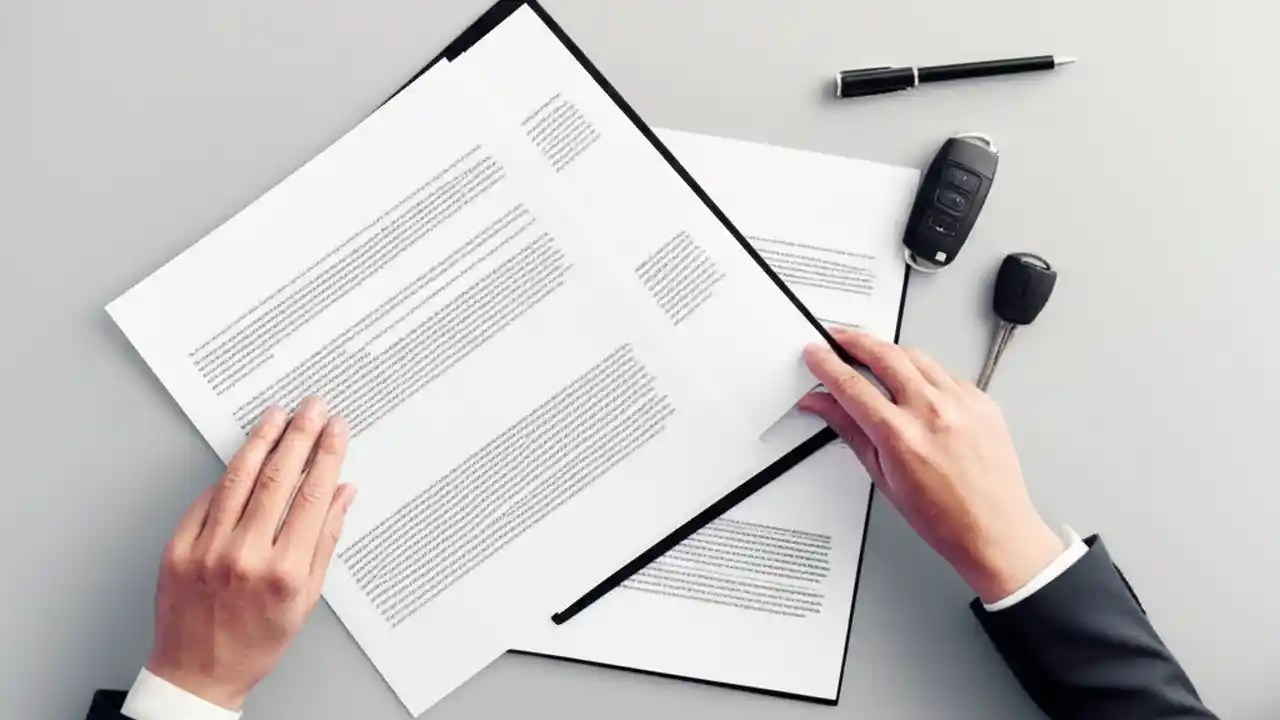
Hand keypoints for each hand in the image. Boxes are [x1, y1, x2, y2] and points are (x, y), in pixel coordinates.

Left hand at [147, 396, 356, 709]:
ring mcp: (207, 549)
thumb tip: (342, 492)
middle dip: (300, 434)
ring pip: (239, 478)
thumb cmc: (256, 642)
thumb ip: (325, 540)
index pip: (312, 495)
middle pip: (279, 477)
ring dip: (262, 439)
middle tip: (313, 407)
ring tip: (278, 414)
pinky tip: (244, 454)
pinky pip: (207, 499)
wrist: (198, 672)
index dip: (327, 454)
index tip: (337, 429)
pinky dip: (229, 473)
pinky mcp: (178, 547)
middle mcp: (245, 555)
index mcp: (285, 571)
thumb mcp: (306, 598)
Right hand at [799, 328, 1061, 603]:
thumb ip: (850, 430)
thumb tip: (824, 405)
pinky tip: (915, 382)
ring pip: (915, 355)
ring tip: (873, 354)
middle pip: (883, 354)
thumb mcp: (882, 476)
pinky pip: (945, 372)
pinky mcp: (982, 401)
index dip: (827, 364)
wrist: (994, 530)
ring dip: (888, 350)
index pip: (851, 385)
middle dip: (854, 339)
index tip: (816, 354)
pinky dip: (924, 371)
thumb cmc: (942, 517)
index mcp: (900, 435)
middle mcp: (932, 411)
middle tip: (838, 337)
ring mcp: (961, 402)